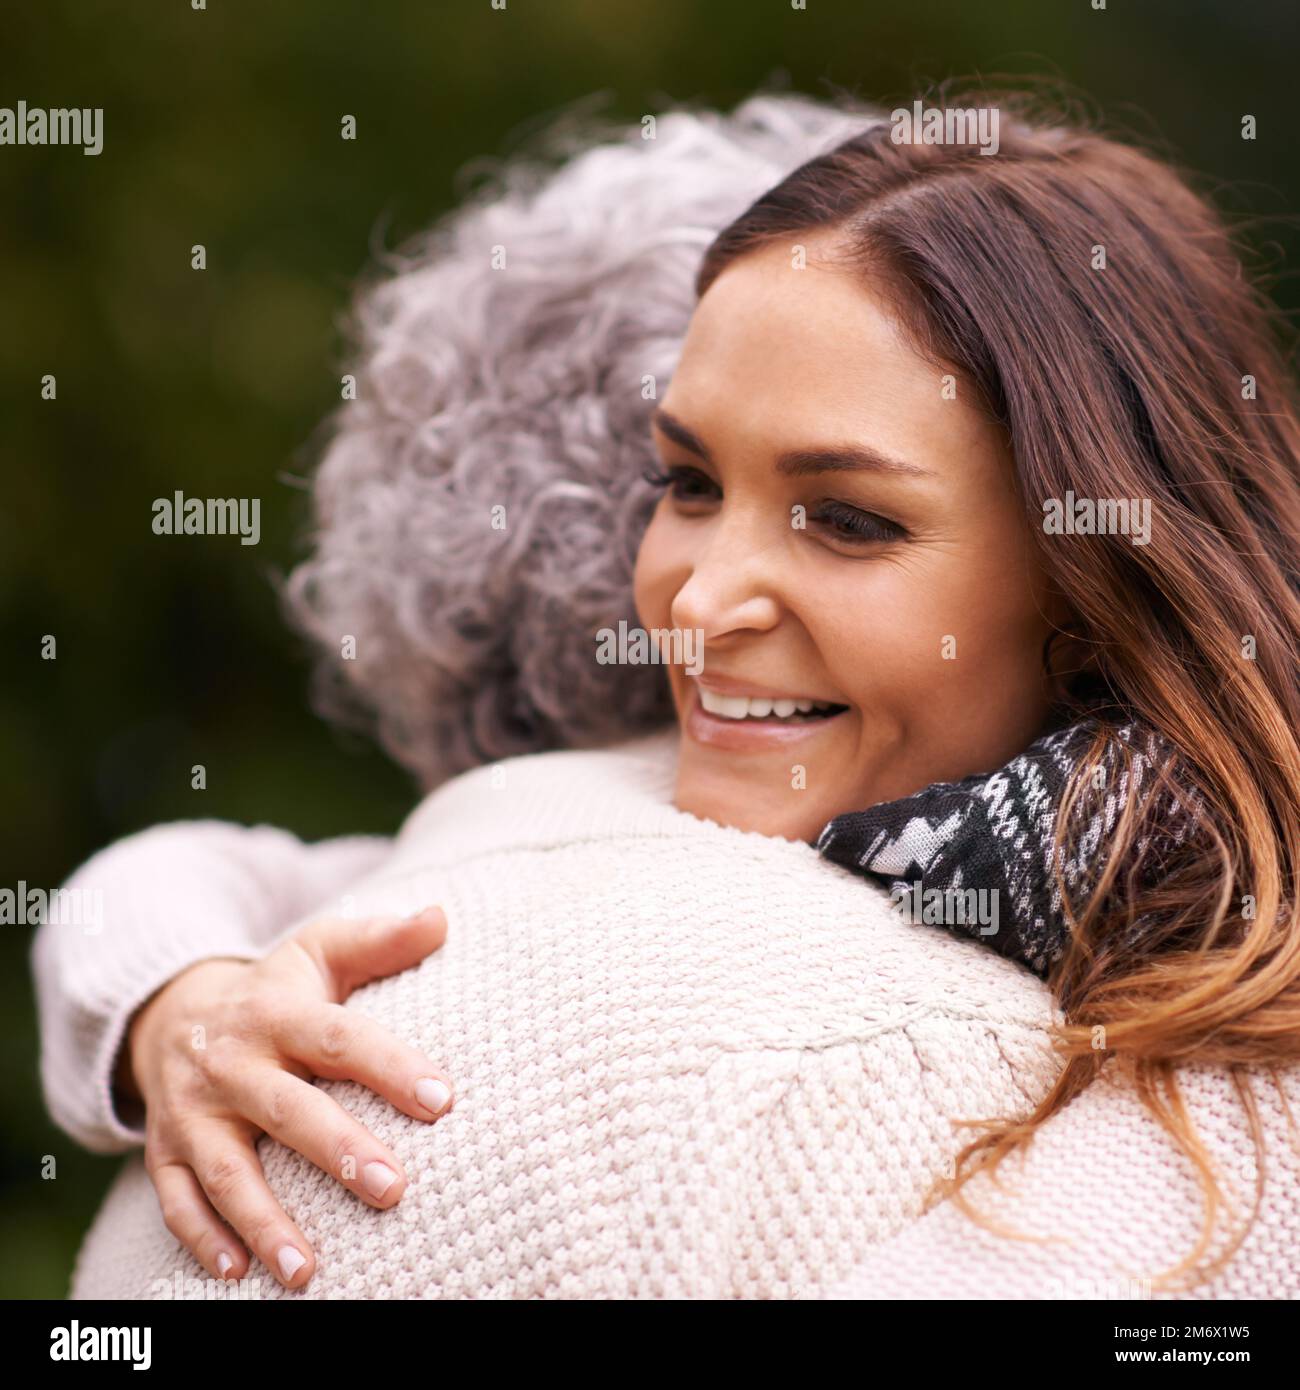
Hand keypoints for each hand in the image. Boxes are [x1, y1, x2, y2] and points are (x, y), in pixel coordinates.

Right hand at [123, 907, 453, 1289]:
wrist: (172, 1011)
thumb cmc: (274, 988)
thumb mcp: (319, 950)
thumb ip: (380, 940)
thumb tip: (441, 916)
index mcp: (277, 1012)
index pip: (339, 1039)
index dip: (390, 1066)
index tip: (442, 1099)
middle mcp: (232, 1063)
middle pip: (288, 1110)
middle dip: (338, 1150)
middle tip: (393, 1188)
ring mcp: (194, 1111)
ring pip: (227, 1171)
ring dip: (264, 1221)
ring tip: (309, 1270)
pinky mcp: (165, 1150)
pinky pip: (178, 1201)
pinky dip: (203, 1240)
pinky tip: (239, 1273)